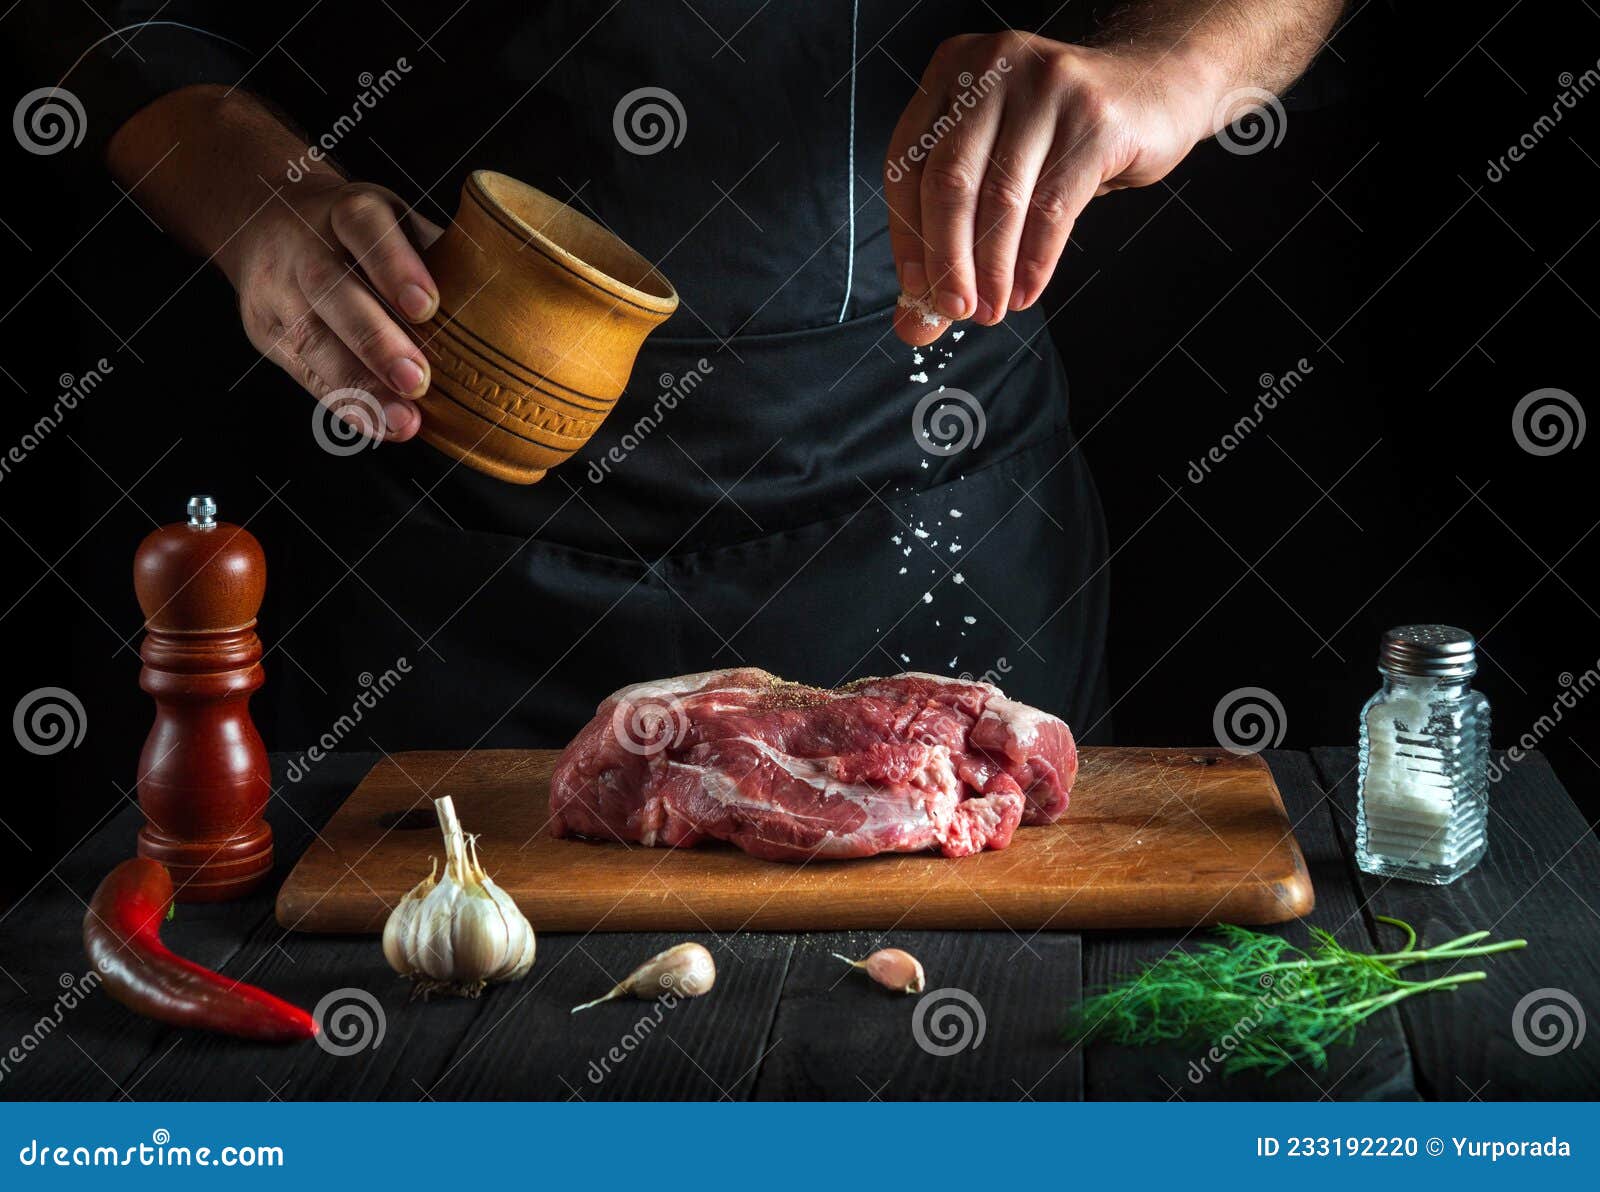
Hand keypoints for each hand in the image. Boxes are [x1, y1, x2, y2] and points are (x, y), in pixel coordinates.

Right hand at [230, 179, 444, 440]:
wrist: (264, 221)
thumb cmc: (361, 235)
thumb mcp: (394, 221)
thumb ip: (438, 254)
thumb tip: (511, 297)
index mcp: (347, 209)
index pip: (364, 226)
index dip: (393, 264)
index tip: (425, 306)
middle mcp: (305, 245)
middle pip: (330, 288)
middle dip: (373, 338)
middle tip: (416, 380)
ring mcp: (278, 289)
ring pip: (311, 337)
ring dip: (359, 385)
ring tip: (402, 420)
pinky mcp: (266, 331)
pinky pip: (304, 371)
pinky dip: (343, 402)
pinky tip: (377, 424)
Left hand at [886, 32, 1219, 344]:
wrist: (1156, 88)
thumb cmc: (1062, 133)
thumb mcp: (1000, 160)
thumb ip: (953, 229)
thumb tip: (915, 324)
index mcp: (951, 70)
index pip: (907, 165)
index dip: (908, 237)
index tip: (917, 292)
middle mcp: (992, 67)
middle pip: (950, 181)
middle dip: (948, 261)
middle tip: (956, 311)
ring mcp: (1046, 87)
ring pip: (1002, 198)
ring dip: (993, 269)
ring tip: (992, 310)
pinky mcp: (1094, 118)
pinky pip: (1053, 206)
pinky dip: (1035, 261)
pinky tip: (1027, 291)